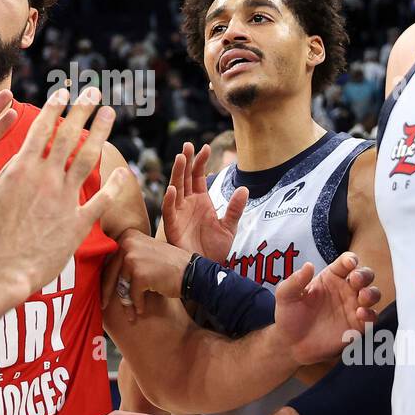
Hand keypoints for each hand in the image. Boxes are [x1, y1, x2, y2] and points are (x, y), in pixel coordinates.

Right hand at [0, 86, 124, 294]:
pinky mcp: (78, 221)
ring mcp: (64, 198)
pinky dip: (115, 184)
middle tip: (93, 91)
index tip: (64, 92)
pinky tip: (124, 171)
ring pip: (87, 158)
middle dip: (82, 109)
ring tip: (109, 113)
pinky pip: (101, 199)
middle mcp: (46, 177)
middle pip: (68, 135)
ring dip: (100, 133)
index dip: (53, 108)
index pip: (41, 130)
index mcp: (20, 169)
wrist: (2, 270)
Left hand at [99, 228, 192, 320]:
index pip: (108, 259)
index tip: (101, 291)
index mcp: (127, 235)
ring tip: (130, 313)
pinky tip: (142, 310)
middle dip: (108, 292)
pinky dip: (137, 304)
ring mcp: (132, 257)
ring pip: (120, 285)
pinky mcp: (139, 273)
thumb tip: (102, 273)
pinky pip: (132, 294)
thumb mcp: (145, 253)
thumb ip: (126, 257)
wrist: (192, 272)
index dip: (104, 277)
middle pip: (109, 272)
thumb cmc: (169, 266)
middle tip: (103, 305)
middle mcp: (127, 242)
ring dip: (125, 302)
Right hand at [160, 142, 246, 263]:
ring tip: (180, 158)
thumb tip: (244, 188)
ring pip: (176, 189)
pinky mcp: (172, 227)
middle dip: (186, 161)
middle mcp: (187, 203)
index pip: (198, 176)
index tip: (206, 148)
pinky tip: (173, 189)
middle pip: (185, 177)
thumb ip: (235, 208)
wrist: (208, 269)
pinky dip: (170, 200)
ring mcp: (179, 213)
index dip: (201, 162)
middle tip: (188, 145)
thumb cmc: (215, 249)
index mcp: (201, 200)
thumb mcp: (229, 227)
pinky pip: (169, 211)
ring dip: (177, 174)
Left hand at [274, 252, 380, 365]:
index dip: (350, 260)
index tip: (349, 263)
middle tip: (356, 279)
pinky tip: (360, 314)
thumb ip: (295, 280)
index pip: (345, 263)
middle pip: (364, 275)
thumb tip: (308, 266)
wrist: (292, 344)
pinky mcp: (357, 325)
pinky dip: (370, 314)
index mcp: (330, 278)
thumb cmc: (289, 316)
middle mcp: (345, 289)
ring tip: (363, 296)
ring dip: (372, 293)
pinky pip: (371, 317)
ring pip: (372, 294)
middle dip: (364, 274)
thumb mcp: (286, 296)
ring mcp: (353, 307)